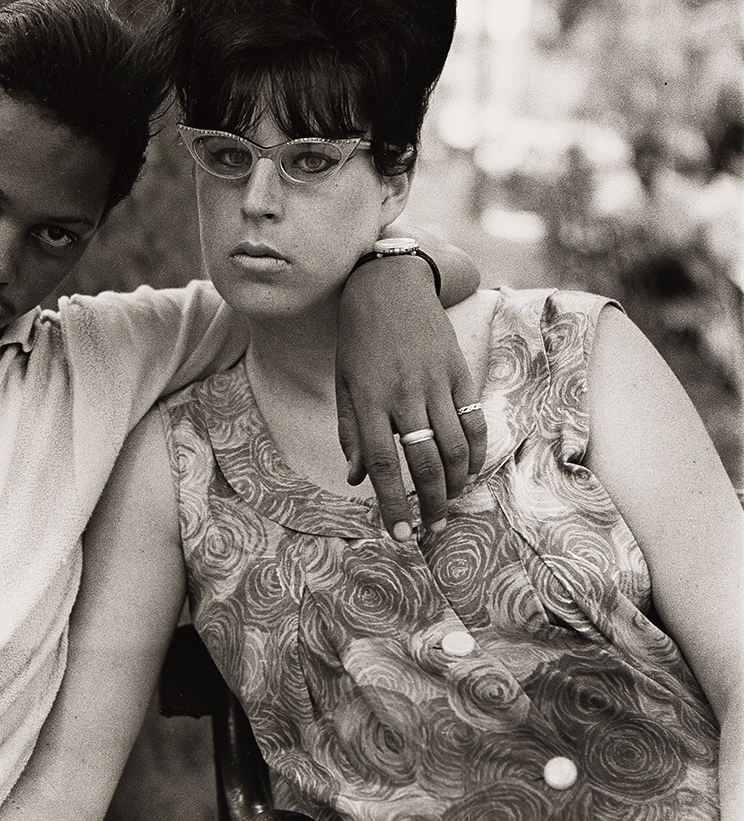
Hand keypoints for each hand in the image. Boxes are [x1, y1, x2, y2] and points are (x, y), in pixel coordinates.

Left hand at [336, 256, 486, 537]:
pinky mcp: (458, 371)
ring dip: (454, 483)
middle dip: (429, 504)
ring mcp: (435, 383)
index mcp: (369, 400)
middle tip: (430, 529)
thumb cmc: (358, 340)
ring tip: (448, 504)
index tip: (397, 534)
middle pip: (423, 462)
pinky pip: (473, 420)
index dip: (391, 503)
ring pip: (454, 447)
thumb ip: (351, 433)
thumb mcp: (343, 384)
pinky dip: (475, 451)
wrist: (388, 286)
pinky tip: (468, 471)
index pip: (382, 464)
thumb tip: (355, 480)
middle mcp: (404, 394)